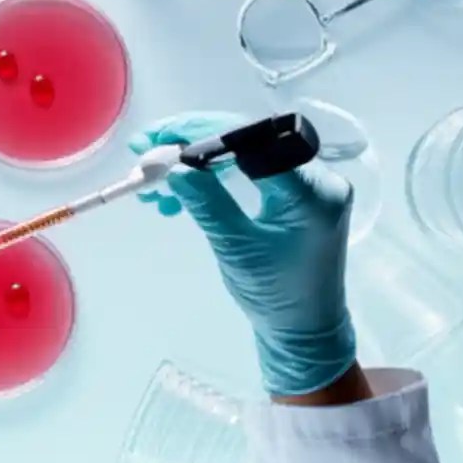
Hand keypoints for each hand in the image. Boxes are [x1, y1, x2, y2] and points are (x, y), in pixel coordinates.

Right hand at [130, 111, 358, 397]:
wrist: (303, 329)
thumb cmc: (275, 296)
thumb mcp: (236, 250)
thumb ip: (207, 203)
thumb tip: (174, 167)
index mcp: (311, 191)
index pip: (255, 141)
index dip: (205, 133)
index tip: (162, 138)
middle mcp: (316, 178)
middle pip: (247, 140)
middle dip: (193, 142)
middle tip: (146, 148)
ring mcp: (305, 184)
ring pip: (242, 154)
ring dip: (196, 162)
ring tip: (152, 181)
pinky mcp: (291, 194)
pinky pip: (247, 171)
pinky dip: (212, 177)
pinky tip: (177, 194)